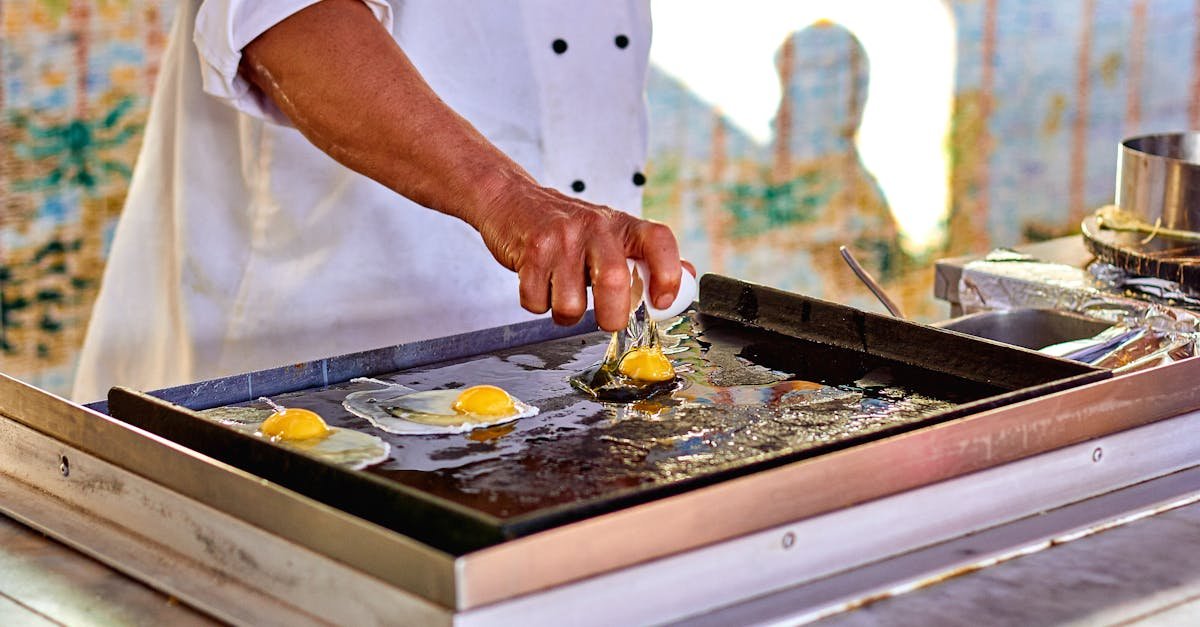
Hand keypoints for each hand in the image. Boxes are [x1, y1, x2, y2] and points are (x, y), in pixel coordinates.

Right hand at [474, 176, 682, 331]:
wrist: (513, 201)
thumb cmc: (569, 228)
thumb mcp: (612, 234)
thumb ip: (648, 258)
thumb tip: (687, 280)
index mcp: (622, 225)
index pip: (659, 241)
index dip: (669, 273)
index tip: (662, 300)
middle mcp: (595, 228)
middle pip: (614, 282)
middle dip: (613, 317)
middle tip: (608, 320)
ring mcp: (561, 239)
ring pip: (571, 305)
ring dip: (567, 314)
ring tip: (564, 295)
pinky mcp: (530, 253)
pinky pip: (537, 303)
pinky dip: (538, 305)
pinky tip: (541, 284)